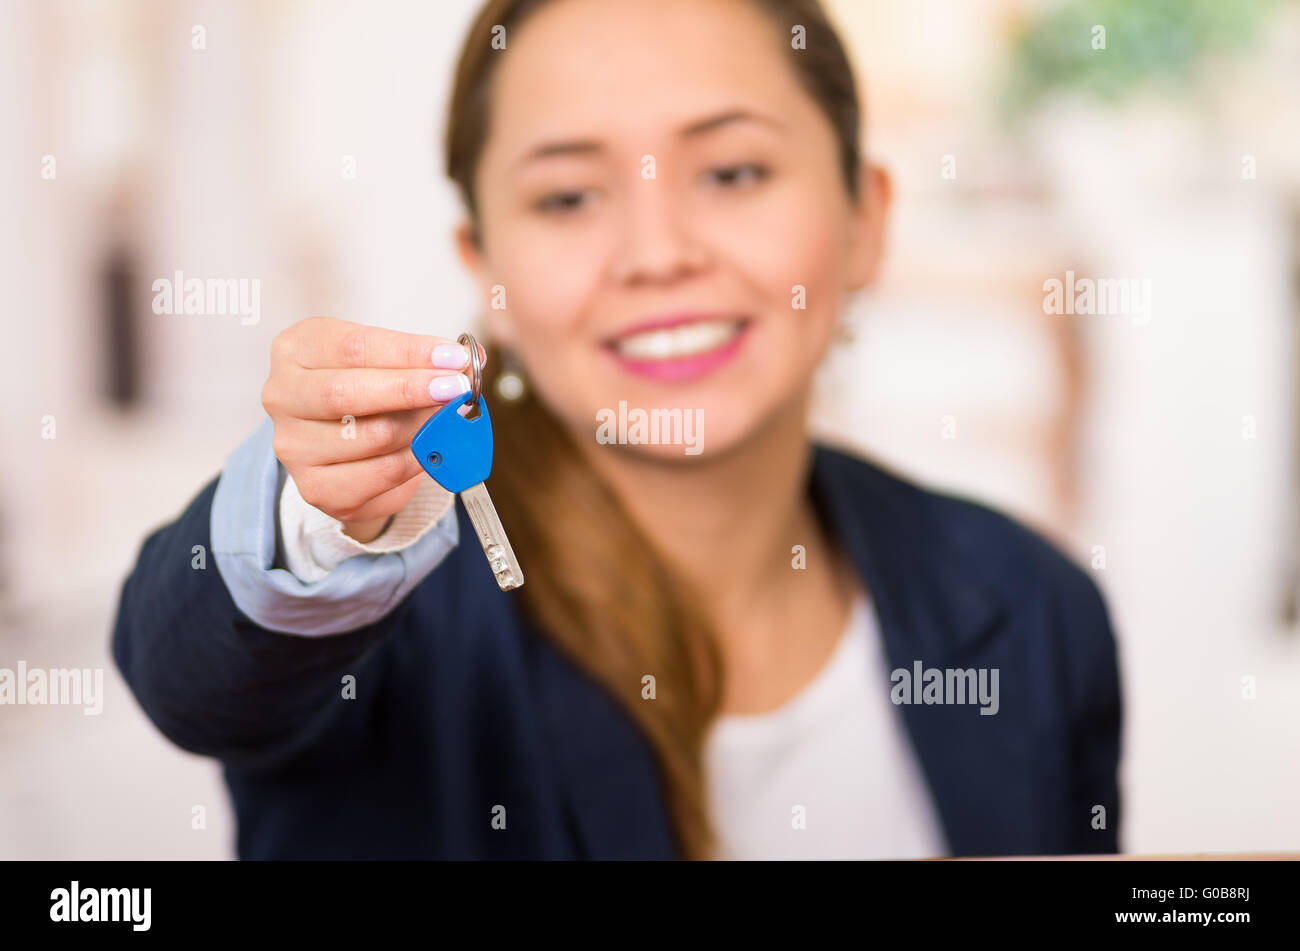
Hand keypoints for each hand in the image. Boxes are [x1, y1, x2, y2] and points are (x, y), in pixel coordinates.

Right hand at [261, 317, 485, 542]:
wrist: (346, 450)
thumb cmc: (368, 391)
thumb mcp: (388, 362)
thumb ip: (423, 360)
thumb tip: (471, 363)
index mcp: (295, 349)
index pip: (354, 346)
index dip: (408, 352)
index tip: (453, 357)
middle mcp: (282, 396)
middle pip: (347, 392)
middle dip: (411, 389)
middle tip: (457, 388)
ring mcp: (294, 446)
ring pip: (370, 437)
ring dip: (420, 428)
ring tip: (448, 419)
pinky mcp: (315, 488)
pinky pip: (379, 475)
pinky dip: (415, 461)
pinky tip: (430, 449)